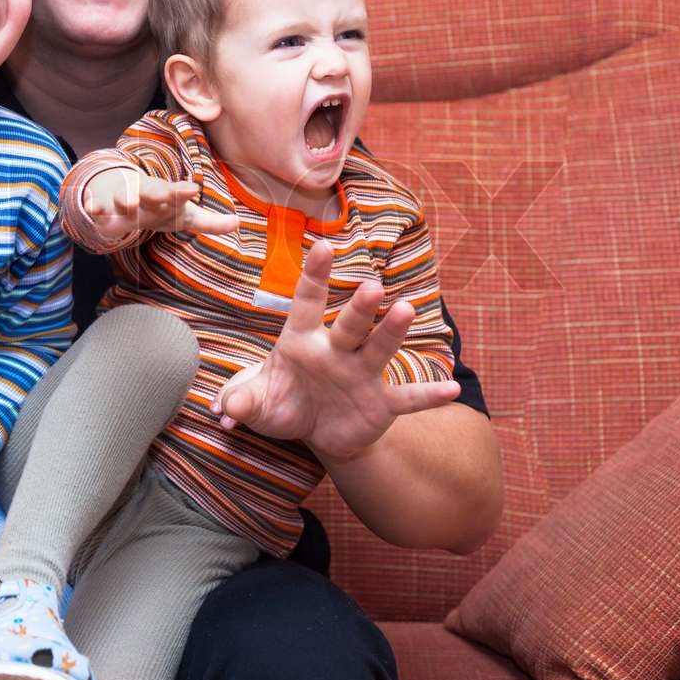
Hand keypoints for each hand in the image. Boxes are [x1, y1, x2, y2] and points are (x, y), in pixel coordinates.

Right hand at [81, 168, 237, 242]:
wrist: (120, 193)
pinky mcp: (104, 208)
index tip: (192, 190)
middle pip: (152, 193)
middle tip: (161, 195)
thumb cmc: (158, 208)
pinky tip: (91, 209)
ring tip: (128, 204)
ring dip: (126, 200)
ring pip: (124, 199)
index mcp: (165, 196)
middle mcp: (145, 195)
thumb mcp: (184, 216)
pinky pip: (98, 207)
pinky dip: (94, 207)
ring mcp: (123, 199)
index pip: (176, 193)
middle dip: (157, 194)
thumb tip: (238, 224)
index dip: (182, 192)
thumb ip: (209, 222)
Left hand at [211, 241, 459, 461]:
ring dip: (392, 331)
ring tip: (408, 310)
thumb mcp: (256, 405)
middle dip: (361, 308)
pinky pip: (407, 399)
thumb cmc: (283, 405)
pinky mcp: (381, 403)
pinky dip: (428, 395)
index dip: (315, 276)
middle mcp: (335, 350)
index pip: (307, 301)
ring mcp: (361, 374)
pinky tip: (451, 388)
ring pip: (378, 348)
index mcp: (302, 340)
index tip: (324, 247)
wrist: (315, 432)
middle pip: (350, 324)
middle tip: (372, 288)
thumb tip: (228, 407)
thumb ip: (242, 401)